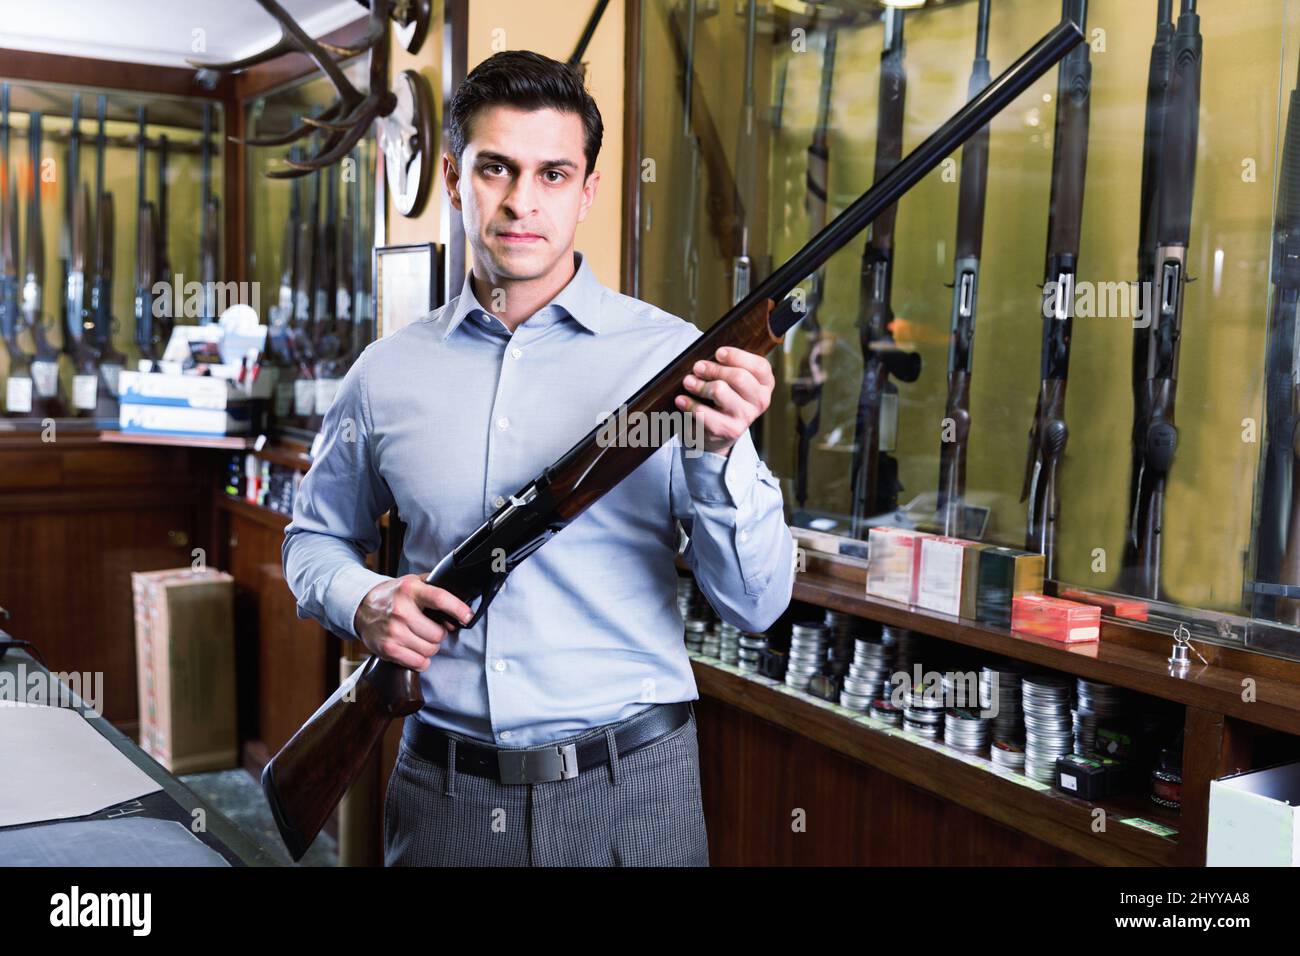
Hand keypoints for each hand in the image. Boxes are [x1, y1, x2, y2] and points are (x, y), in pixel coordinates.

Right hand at [353, 574, 473, 670]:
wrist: (361, 607)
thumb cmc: (393, 596)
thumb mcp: (413, 582)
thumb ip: (436, 589)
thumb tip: (458, 610)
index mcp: (410, 590)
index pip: (440, 599)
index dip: (458, 609)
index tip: (468, 617)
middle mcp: (401, 610)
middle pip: (438, 633)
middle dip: (440, 633)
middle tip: (431, 629)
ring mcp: (394, 631)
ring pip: (430, 649)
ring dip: (431, 647)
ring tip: (421, 638)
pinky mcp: (388, 649)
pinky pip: (418, 662)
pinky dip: (422, 660)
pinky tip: (415, 650)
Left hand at [676, 346, 773, 455]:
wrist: (721, 432)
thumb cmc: (726, 397)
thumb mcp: (733, 380)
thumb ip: (729, 366)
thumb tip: (706, 360)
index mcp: (765, 384)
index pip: (758, 366)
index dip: (737, 356)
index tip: (718, 353)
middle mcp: (760, 401)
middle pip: (738, 377)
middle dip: (713, 369)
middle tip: (697, 367)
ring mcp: (745, 417)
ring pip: (720, 391)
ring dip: (699, 385)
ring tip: (688, 382)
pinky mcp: (729, 431)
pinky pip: (704, 413)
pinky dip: (689, 404)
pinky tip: (681, 400)